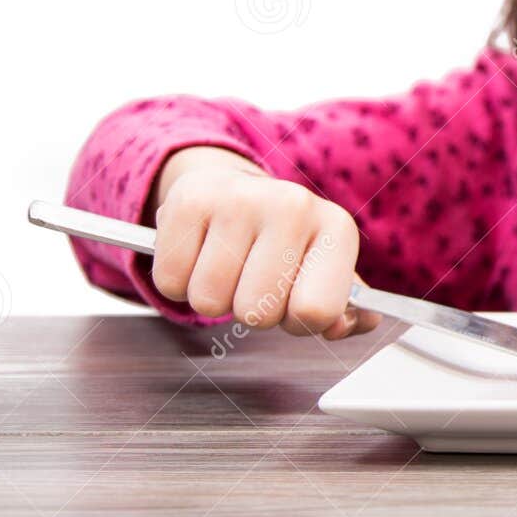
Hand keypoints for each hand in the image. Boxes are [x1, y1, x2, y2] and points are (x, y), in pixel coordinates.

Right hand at [147, 146, 378, 337]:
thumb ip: (346, 310)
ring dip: (213, 298)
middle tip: (255, 281)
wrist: (239, 191)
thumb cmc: (287, 245)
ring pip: (208, 302)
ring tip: (229, 267)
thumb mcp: (327, 273)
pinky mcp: (189, 200)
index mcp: (337, 229)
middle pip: (256, 314)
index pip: (316, 311)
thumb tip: (347, 325)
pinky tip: (200, 254)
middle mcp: (294, 206)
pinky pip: (170, 282)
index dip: (298, 324)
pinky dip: (179, 281)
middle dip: (251, 311)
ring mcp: (240, 199)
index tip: (294, 304)